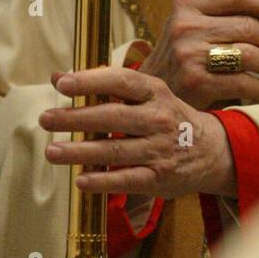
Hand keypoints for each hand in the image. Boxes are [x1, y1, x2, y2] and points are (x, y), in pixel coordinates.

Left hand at [40, 66, 236, 198]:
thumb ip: (104, 86)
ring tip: (52, 151)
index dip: (92, 80)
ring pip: (115, 150)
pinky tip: (80, 180)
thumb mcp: (146, 95)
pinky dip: (102, 180)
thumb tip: (58, 77)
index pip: (121, 81)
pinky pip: (127, 179)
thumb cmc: (168, 117)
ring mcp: (159, 148)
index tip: (63, 83)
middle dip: (76, 118)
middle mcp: (158, 118)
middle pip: (113, 116)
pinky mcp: (159, 177)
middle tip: (46, 119)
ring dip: (80, 152)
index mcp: (155, 92)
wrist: (212, 150)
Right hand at [139, 0, 258, 107]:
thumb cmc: (182, 55)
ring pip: (250, 54)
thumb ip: (237, 9)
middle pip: (248, 26)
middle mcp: (186, 25)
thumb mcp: (200, 23)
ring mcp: (189, 54)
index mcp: (188, 3)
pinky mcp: (196, 83)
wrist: (148, 94)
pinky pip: (244, 82)